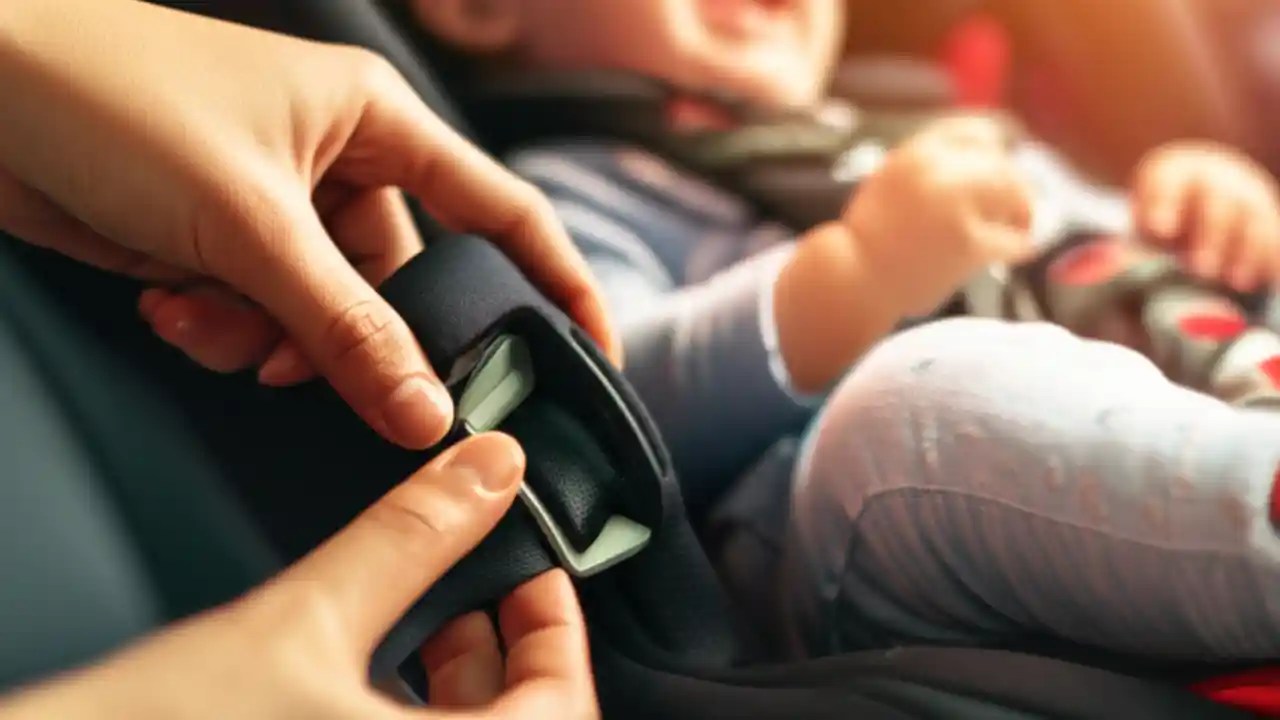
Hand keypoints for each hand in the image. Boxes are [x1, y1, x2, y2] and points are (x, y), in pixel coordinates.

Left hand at [0, 0, 617, 450]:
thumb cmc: (113, 99)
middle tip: (339, 379)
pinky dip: (224, 329)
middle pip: (404, 286)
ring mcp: (282, 207)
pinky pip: (263, 316)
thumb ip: (347, 327)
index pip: (500, 212)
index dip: (557, 282)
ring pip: (327, 315)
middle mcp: (342, 163)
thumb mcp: (251, 223)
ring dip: (275, 341)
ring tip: (209, 317)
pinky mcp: (225, 242)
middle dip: (365, 341)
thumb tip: (427, 412)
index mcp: (378, 122)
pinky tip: (170, 305)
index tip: (591, 353)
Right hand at [0, 433, 598, 719]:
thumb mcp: (299, 621)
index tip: (534, 572)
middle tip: (476, 588)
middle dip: (504, 654)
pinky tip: (370, 684)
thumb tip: (488, 467)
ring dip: (462, 693)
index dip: (557, 628)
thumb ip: (408, 539)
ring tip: (425, 625)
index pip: (565, 708)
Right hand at [843, 116, 1033, 315]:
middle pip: (1002, 165)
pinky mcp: (967, 242)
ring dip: (1021, 215)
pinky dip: (1018, 248)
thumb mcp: (893, 181)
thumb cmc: (870, 238)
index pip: (978, 134)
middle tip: (1020, 212)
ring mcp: (954, 205)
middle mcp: (935, 170)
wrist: (853, 278)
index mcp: (916, 153)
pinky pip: (1011, 240)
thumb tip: (992, 153)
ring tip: (1017, 232)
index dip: (997, 155)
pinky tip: (1013, 255)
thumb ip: (932, 167)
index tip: (1003, 173)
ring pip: (1013, 196)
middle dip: (1015, 189)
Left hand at [1132, 140, 1279, 291]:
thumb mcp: (1142, 217)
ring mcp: (1248, 197)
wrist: (1208, 178)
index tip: (1159, 229)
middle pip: (1217, 203)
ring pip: (1254, 219)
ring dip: (1249, 250)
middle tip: (1200, 268)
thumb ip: (1128, 243)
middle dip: (1210, 235)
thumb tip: (1105, 272)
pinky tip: (1271, 282)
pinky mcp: (1269, 220)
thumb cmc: (1163, 210)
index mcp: (1174, 172)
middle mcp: (1217, 179)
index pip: (1166, 182)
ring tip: (1236, 281)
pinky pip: (1275, 238)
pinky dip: (1274, 260)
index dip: (1163, 204)